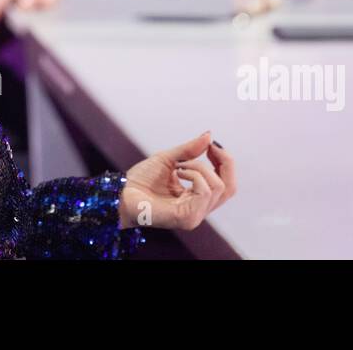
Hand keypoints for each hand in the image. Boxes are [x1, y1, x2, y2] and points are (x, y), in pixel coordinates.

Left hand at [119, 132, 236, 230]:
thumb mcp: (170, 158)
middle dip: (224, 162)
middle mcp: (199, 208)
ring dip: (200, 167)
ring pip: (218, 186)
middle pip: (230, 187)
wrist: (122, 191)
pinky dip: (194, 174)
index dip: (225, 161)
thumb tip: (209, 135)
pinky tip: (178, 172)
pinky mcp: (187, 218)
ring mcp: (195, 215)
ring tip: (180, 165)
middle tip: (209, 148)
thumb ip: (190, 150)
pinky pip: (204, 191)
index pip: (227, 183)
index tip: (212, 145)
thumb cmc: (142, 179)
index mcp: (198, 197)